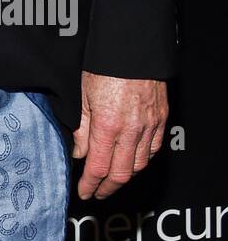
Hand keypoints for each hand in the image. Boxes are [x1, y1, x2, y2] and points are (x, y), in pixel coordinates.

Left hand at [71, 72, 167, 201]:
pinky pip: (153, 149)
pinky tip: (132, 160)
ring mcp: (149, 126)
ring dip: (125, 176)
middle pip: (121, 173)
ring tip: (112, 179)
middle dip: (107, 187)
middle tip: (96, 192)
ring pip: (139, 164)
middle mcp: (130, 129)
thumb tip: (80, 153)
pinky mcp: (160, 119)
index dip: (90, 184)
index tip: (84, 191)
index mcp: (107, 124)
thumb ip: (81, 128)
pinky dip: (142, 160)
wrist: (132, 48)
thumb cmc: (104, 67)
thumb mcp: (82, 96)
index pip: (98, 167)